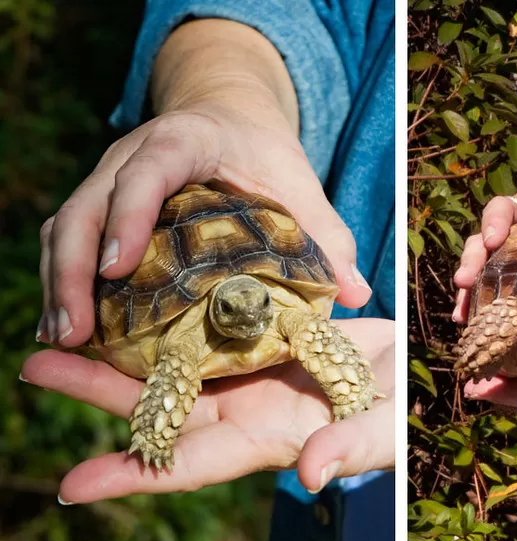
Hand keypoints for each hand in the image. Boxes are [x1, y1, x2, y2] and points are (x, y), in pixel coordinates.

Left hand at [20, 318, 394, 502]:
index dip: (136, 476)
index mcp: (265, 438)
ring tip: (67, 326)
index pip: (192, 464)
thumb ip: (352, 448)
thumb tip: (310, 473)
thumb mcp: (384, 428)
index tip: (73, 485)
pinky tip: (135, 292)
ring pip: (171, 361)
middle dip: (99, 395)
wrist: (406, 365)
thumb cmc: (398, 406)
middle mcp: (242, 407)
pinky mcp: (256, 334)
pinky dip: (166, 315)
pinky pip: (202, 324)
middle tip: (35, 366)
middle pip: (161, 406)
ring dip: (119, 348)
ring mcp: (245, 369)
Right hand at [38, 19, 370, 346]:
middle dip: (74, 269)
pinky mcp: (101, 203)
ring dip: (58, 282)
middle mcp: (132, 156)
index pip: (147, 170)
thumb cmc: (265, 156)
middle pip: (86, 205)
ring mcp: (109, 179)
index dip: (127, 214)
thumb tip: (356, 293)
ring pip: (66, 225)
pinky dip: (63, 280)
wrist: (231, 121)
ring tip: (61, 340)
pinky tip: (67, 327)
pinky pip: (68, 240)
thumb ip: (326, 235)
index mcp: (184, 141)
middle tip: (73, 331)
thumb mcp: (301, 187)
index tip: (117, 268)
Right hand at [452, 175, 516, 322]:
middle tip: (491, 244)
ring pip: (481, 246)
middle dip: (492, 226)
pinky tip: (465, 315)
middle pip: (502, 212)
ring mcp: (509, 248)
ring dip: (471, 263)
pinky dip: (470, 297)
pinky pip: (478, 281)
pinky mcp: (498, 276)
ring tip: (464, 285)